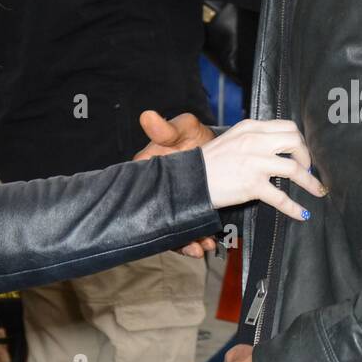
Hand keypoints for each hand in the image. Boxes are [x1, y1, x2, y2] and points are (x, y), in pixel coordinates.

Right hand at [136, 110, 218, 256]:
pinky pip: (188, 231)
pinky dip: (197, 239)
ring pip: (173, 228)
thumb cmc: (193, 136)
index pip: (141, 194)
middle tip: (193, 241)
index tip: (167, 216)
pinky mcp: (189, 213)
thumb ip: (167, 129)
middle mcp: (157, 193)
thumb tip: (148, 117)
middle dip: (175, 233)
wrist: (220, 147)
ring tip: (203, 244)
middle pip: (158, 219)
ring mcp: (174, 206)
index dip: (151, 209)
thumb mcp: (183, 129)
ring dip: (187, 240)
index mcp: (147, 171)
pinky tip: (206, 243)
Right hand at [201, 118, 326, 220]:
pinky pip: (281, 198)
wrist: (191, 180)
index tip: (301, 153)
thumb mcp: (233, 139)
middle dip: (307, 156)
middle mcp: (255, 142)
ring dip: (310, 182)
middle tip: (307, 169)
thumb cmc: (210, 162)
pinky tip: (302, 213)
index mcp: (251, 128)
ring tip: (316, 190)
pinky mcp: (253, 185)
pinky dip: (295, 208)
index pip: (287, 126)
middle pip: (295, 141)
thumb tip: (277, 146)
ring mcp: (255, 163)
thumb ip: (254, 138)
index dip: (300, 141)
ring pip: (295, 168)